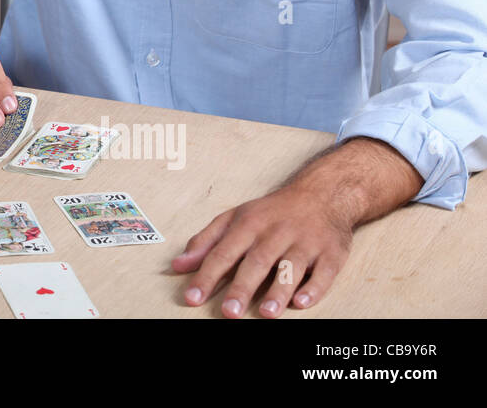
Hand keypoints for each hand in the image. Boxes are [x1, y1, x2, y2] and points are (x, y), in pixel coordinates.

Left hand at [172, 181, 351, 317]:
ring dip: (278, 291)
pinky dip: (314, 288)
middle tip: (229, 313)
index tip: (193, 298)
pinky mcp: (331, 254)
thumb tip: (178, 266)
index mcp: (248, 224)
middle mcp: (276, 233)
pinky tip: (301, 303)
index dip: (207, 275)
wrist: (321, 194)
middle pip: (257, 262)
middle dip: (242, 288)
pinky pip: (324, 273)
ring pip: (291, 268)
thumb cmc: (270, 212)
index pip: (223, 252)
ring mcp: (305, 243)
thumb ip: (205, 242)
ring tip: (266, 314)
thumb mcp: (234, 218)